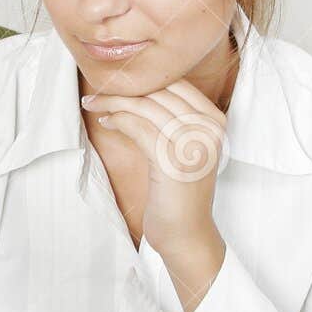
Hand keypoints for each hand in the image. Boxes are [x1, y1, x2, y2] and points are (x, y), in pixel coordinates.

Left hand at [83, 78, 227, 254]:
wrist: (187, 233)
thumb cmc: (180, 191)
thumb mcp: (185, 147)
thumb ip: (173, 119)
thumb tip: (136, 90)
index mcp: (216, 121)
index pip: (177, 83)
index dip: (144, 78)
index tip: (118, 82)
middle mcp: (209, 130)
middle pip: (159, 92)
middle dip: (123, 88)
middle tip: (97, 92)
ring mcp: (193, 145)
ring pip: (146, 107)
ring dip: (114, 102)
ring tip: (95, 105)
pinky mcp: (172, 162)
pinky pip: (139, 127)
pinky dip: (119, 121)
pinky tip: (107, 122)